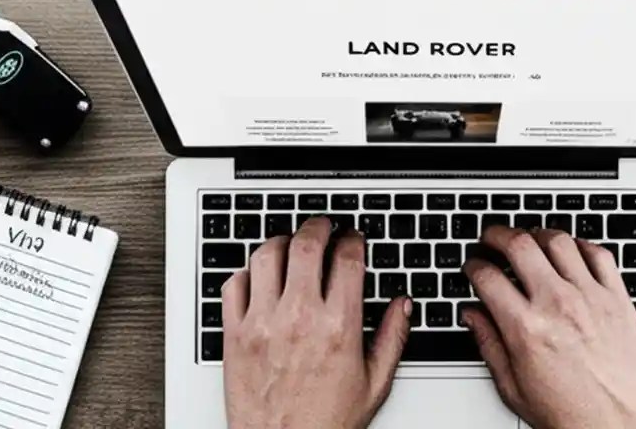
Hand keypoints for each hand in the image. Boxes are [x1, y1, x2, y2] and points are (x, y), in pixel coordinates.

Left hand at [222, 217, 412, 428]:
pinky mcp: (234, 333)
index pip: (347, 258)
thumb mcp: (375, 383)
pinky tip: (260, 274)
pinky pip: (234, 283)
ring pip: (267, 255)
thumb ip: (393, 337)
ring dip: (282, 241)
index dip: (353, 239)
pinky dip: (246, 270)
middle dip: (319, 226)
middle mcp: (299, 317)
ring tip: (291, 244)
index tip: (353, 239)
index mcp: (338, 326)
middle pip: (307, 244)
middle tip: (324, 227)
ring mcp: (263, 322)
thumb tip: (402, 305)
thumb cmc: (326, 424)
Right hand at [462, 226, 635, 428]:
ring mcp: (590, 298)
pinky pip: (599, 254)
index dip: (473, 265)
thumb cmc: (572, 414)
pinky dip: (581, 245)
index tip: (473, 267)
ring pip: (559, 241)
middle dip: (497, 235)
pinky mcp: (618, 299)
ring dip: (538, 234)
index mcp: (526, 329)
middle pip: (520, 244)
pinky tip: (571, 251)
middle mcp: (557, 305)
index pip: (487, 276)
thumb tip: (472, 315)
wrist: (620, 426)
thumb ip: (489, 344)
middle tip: (492, 238)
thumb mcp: (514, 388)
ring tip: (530, 240)